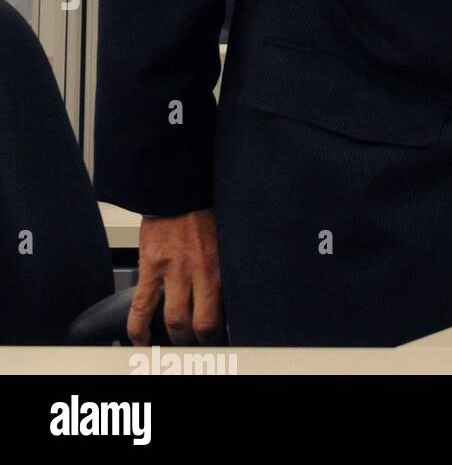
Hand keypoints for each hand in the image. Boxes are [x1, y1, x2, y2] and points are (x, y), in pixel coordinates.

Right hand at [129, 209, 225, 346]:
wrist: (178, 188)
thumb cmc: (204, 209)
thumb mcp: (226, 236)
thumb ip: (225, 263)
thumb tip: (231, 290)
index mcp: (220, 263)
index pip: (225, 310)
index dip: (224, 330)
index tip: (224, 337)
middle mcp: (198, 271)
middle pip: (201, 323)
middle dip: (201, 340)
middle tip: (201, 344)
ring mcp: (172, 272)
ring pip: (174, 321)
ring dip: (176, 338)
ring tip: (177, 344)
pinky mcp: (149, 269)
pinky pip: (141, 307)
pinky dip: (139, 328)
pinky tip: (141, 340)